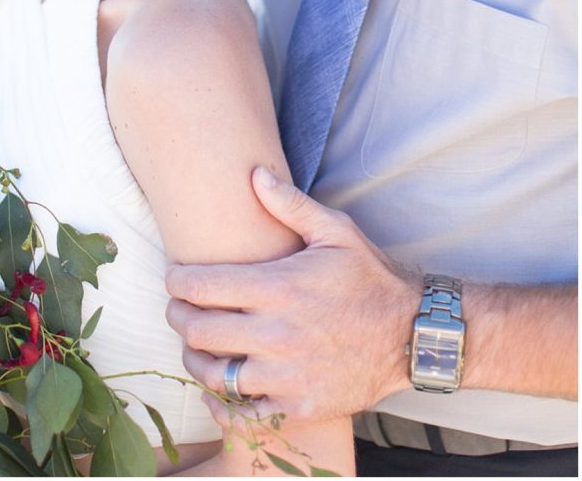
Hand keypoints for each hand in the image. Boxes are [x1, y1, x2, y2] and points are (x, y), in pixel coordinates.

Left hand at [166, 166, 420, 423]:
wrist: (412, 336)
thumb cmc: (370, 279)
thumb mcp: (336, 232)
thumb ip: (290, 204)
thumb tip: (254, 174)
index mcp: (280, 288)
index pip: (204, 286)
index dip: (178, 281)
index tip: (174, 278)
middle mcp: (277, 334)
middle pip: (200, 331)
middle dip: (178, 318)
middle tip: (176, 309)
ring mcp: (287, 375)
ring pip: (215, 375)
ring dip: (195, 359)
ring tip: (194, 346)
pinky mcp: (298, 406)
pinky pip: (243, 412)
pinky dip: (223, 404)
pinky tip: (219, 389)